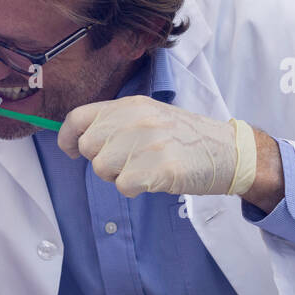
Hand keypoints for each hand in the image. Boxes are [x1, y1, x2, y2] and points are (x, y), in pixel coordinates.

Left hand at [57, 96, 257, 196]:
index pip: (78, 118)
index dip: (67, 138)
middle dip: (101, 161)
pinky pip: (123, 186)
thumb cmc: (184, 138)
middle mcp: (136, 119)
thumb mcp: (149, 116)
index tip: (70, 150)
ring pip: (102, 169)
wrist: (228, 151)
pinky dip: (134, 189)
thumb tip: (78, 139)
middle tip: (127, 162)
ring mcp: (148, 142)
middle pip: (88, 148)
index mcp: (130, 105)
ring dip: (118, 176)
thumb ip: (116, 123)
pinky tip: (153, 180)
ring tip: (144, 169)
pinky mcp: (159, 167)